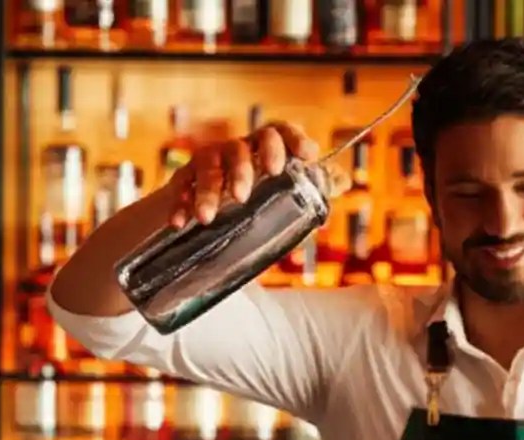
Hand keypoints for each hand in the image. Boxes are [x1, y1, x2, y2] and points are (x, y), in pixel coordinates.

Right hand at [167, 121, 319, 227]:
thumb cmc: (257, 201)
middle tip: (243, 196)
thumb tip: (345, 181)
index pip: (279, 132)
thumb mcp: (287, 196)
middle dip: (242, 170)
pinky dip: (179, 205)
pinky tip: (180, 223)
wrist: (209, 213)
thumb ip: (315, 189)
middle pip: (240, 148)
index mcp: (265, 151)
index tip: (306, 156)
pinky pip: (179, 187)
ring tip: (208, 218)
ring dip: (207, 191)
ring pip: (207, 167)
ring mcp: (208, 162)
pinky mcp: (184, 179)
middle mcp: (237, 150)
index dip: (293, 139)